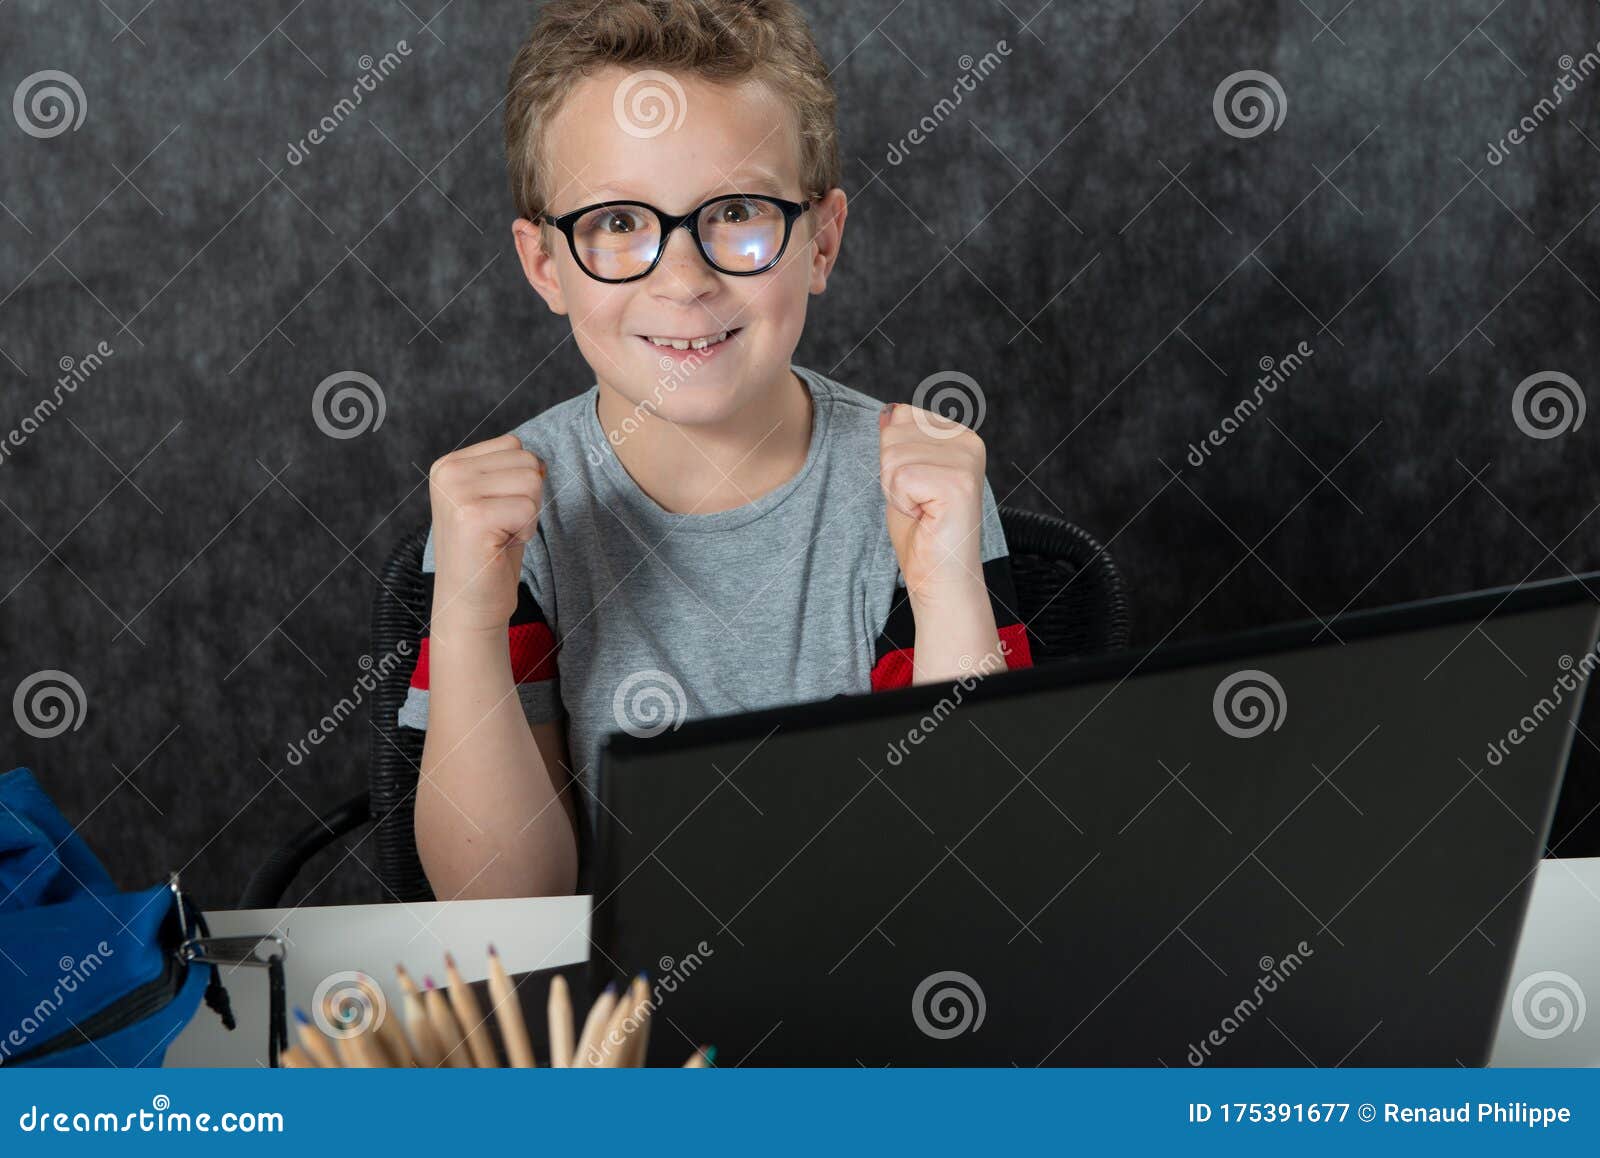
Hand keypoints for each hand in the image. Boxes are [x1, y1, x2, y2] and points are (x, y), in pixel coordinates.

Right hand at [427, 432, 545, 633]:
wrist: (470, 605)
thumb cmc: (489, 554)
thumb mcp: (496, 501)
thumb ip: (510, 472)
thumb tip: (540, 461)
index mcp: (449, 464)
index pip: (514, 445)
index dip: (520, 483)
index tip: (497, 513)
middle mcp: (447, 472)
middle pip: (527, 461)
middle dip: (527, 499)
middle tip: (501, 528)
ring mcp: (456, 493)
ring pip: (532, 482)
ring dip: (528, 516)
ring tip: (500, 536)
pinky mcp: (471, 517)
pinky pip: (529, 508)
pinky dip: (525, 532)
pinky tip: (500, 547)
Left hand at [878, 402, 986, 607]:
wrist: (939, 575)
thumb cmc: (922, 530)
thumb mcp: (902, 474)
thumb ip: (899, 440)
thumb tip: (890, 410)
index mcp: (959, 434)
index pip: (900, 416)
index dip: (893, 457)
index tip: (916, 486)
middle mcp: (969, 441)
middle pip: (893, 434)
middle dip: (891, 474)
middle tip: (918, 502)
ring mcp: (966, 460)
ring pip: (892, 456)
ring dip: (895, 491)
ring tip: (922, 509)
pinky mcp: (958, 483)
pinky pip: (899, 477)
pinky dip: (901, 503)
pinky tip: (925, 516)